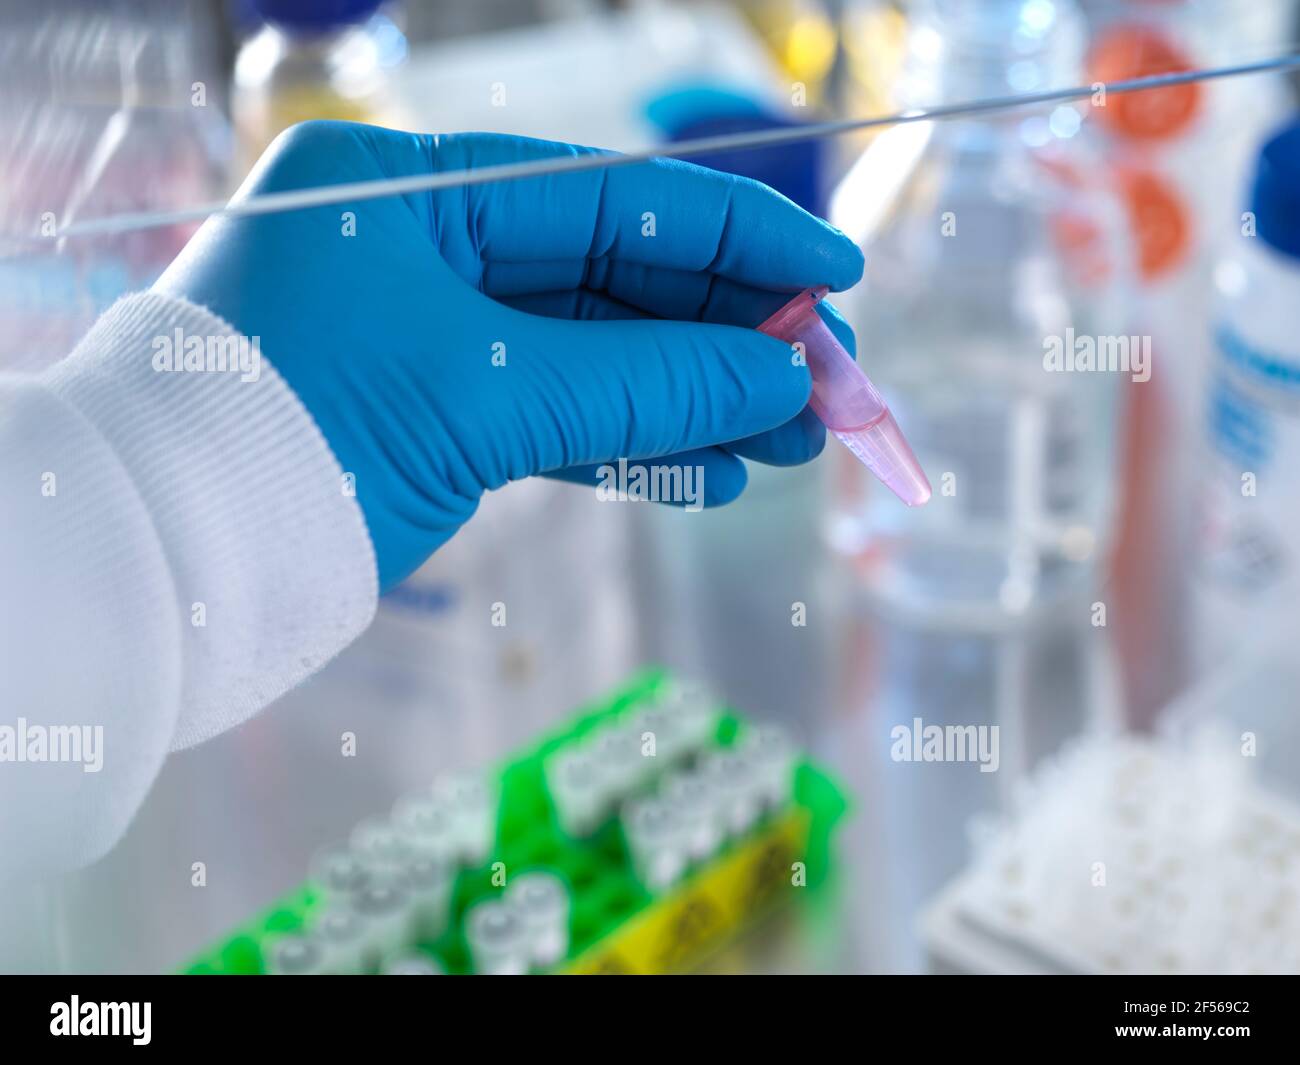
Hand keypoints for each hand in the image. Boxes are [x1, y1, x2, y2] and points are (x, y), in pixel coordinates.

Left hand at [157, 122, 862, 588]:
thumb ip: (642, 382)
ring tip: (790, 439)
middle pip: (613, 277)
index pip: (609, 196)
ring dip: (694, 399)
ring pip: (592, 356)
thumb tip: (782, 377)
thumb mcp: (483, 394)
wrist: (161, 573)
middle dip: (727, 332)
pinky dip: (629, 445)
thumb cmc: (293, 441)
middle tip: (832, 379)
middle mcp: (419, 248)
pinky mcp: (430, 418)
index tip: (834, 268)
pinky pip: (552, 418)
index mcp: (409, 189)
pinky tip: (709, 471)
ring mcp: (426, 335)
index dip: (733, 233)